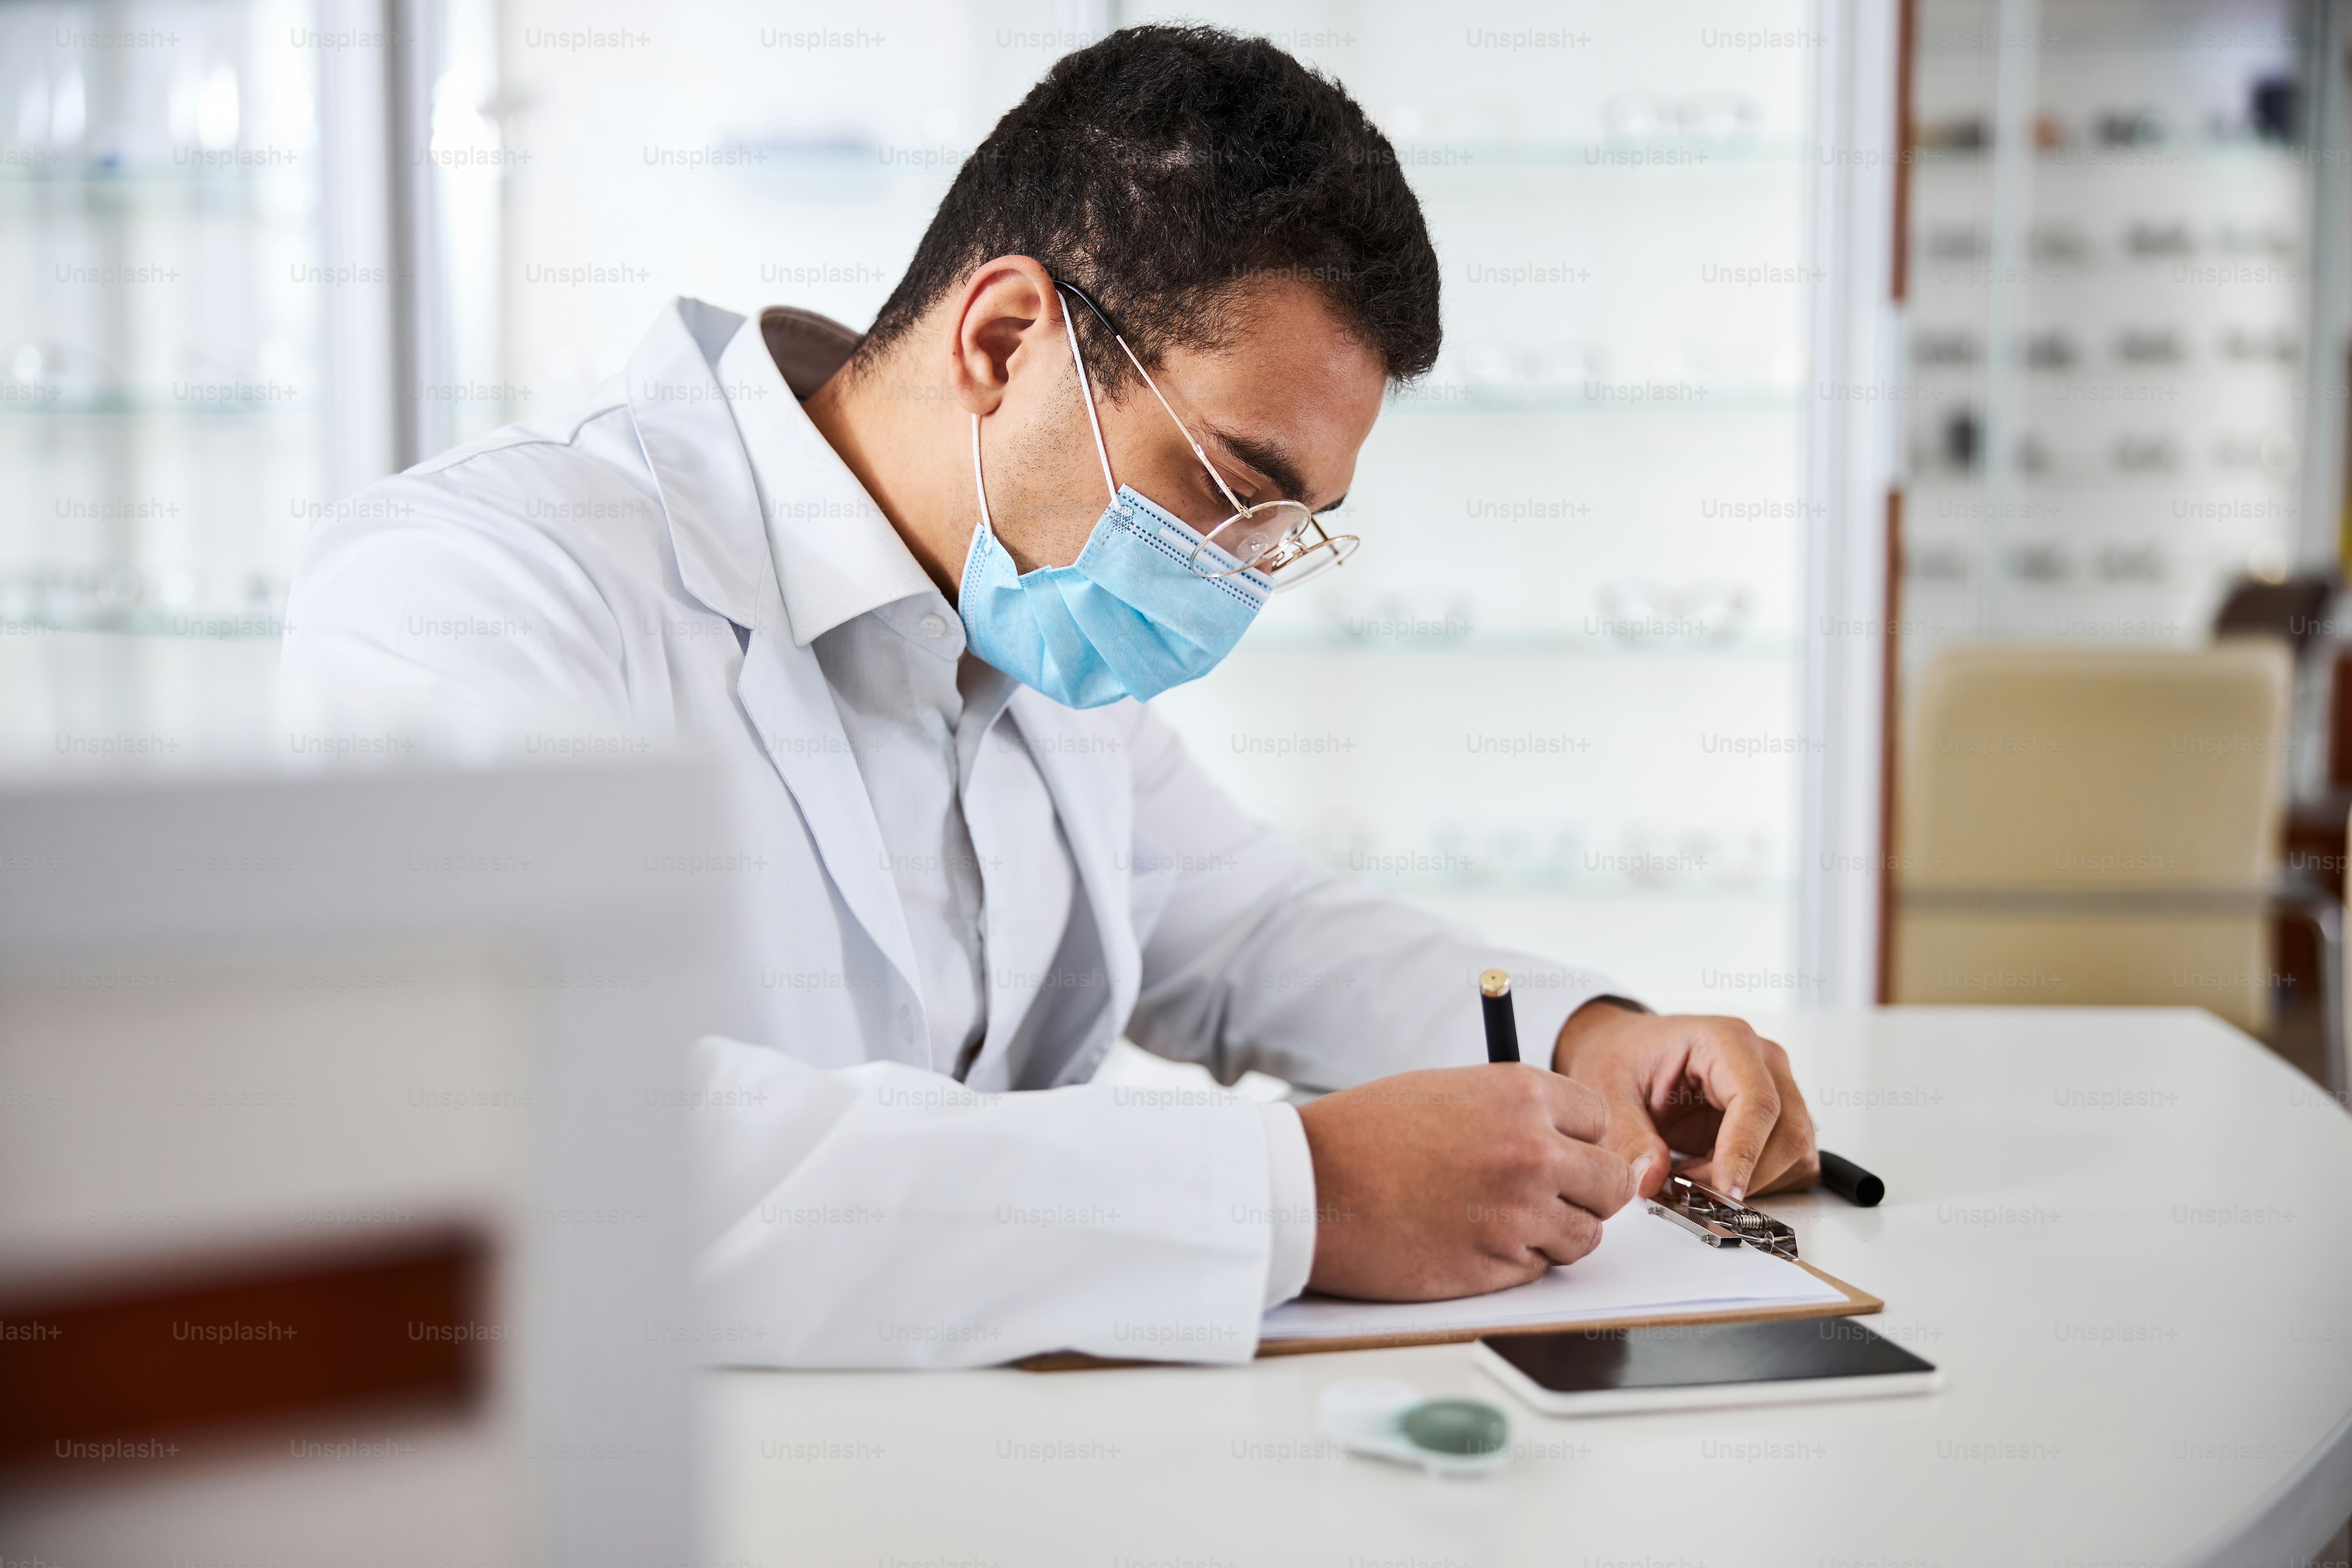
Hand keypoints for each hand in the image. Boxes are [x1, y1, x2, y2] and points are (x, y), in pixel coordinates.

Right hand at [1296, 1064, 1644, 1301]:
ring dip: (1554, 1233)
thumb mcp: (1449, 1091)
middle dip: (1584, 1192)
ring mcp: (1518, 1214)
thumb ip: (1513, 1111)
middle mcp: (1533, 1151)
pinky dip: (1514, 1263)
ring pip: (1585, 1236)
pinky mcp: (1495, 1266)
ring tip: (1496, 1219)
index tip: (1555, 1150)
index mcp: (1522, 1095)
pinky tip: (1467, 1241)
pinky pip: (1538, 1270)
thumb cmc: (1365, 1134)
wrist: (1309, 1185)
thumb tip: (1559, 1138)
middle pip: (1611, 1184)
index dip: (1578, 1140)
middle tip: (1543, 1195)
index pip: (1600, 1121)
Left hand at [1551, 1003, 1817, 1202]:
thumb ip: (1629, 1136)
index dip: (1745, 1153)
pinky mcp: (1778, 1119)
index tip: (1725, 1192)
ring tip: (1693, 1173)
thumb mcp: (1608, 1092)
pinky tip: (1713, 1171)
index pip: (1757, 1101)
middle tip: (1689, 1188)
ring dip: (1751, 1180)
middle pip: (1788, 1132)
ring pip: (1795, 1152)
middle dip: (1744, 1175)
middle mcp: (1763, 1061)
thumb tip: (1652, 1179)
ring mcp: (1778, 1089)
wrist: (1623, 1049)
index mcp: (1725, 1041)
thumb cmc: (1621, 1056)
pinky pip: (1791, 1164)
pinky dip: (1758, 1181)